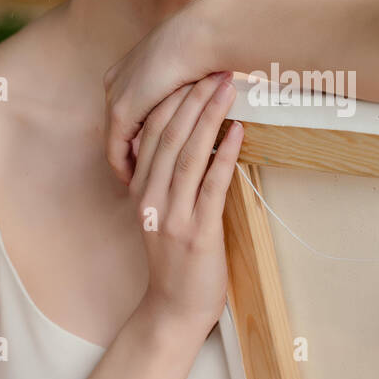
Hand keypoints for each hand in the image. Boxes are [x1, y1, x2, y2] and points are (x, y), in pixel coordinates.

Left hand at [104, 0, 218, 184]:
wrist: (201, 36)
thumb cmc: (205, 52)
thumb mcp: (188, 76)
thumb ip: (181, 94)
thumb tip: (194, 109)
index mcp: (126, 72)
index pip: (125, 113)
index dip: (136, 135)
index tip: (147, 153)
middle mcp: (113, 84)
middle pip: (116, 128)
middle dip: (127, 153)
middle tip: (140, 176)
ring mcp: (114, 97)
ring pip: (113, 141)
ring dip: (126, 164)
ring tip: (139, 184)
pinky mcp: (122, 111)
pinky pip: (116, 149)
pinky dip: (125, 167)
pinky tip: (135, 182)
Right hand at [129, 70, 242, 341]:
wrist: (175, 310)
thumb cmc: (176, 261)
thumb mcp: (163, 214)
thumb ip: (168, 179)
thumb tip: (193, 136)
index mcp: (141, 190)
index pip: (151, 133)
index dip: (171, 100)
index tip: (191, 72)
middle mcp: (152, 199)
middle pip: (169, 137)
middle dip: (191, 99)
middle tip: (213, 68)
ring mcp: (173, 216)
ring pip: (188, 156)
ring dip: (209, 118)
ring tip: (227, 88)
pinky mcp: (197, 233)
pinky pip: (211, 186)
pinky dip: (224, 156)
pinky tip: (237, 132)